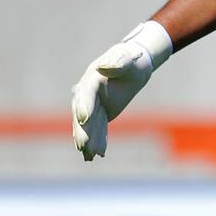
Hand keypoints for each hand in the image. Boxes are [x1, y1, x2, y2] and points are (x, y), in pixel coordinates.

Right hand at [71, 20, 171, 160]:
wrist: (133, 63)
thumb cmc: (132, 59)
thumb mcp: (128, 58)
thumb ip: (119, 62)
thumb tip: (105, 67)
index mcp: (92, 78)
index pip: (86, 94)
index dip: (84, 106)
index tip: (84, 119)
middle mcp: (88, 92)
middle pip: (83, 113)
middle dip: (82, 130)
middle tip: (82, 145)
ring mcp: (93, 104)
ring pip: (89, 125)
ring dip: (89, 140)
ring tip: (89, 156)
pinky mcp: (101, 112)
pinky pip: (99, 128)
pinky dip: (98, 141)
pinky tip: (98, 155)